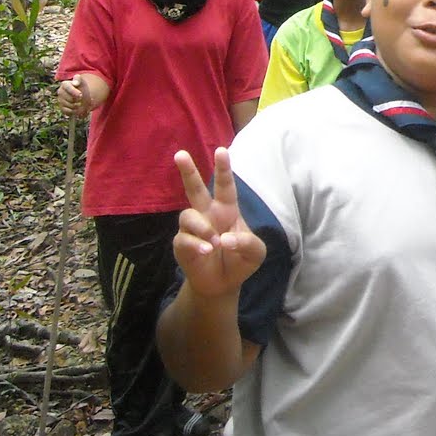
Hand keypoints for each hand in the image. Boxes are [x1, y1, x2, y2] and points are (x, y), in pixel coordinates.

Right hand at [55, 77, 92, 119]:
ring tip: (80, 103)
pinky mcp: (62, 108)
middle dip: (77, 99)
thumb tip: (75, 83)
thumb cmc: (81, 87)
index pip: (67, 87)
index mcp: (65, 84)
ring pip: (69, 105)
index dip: (74, 92)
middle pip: (69, 98)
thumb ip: (78, 79)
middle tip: (81, 99)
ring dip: (76, 105)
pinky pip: (68, 111)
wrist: (81, 95)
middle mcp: (60, 92)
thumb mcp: (81, 81)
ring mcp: (60, 100)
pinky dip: (74, 111)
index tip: (80, 95)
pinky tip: (77, 107)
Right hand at [171, 148, 264, 299]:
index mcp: (227, 210)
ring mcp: (192, 229)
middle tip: (180, 154)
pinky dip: (196, 245)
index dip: (223, 168)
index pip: (225, 185)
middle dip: (188, 171)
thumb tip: (224, 239)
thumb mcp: (255, 253)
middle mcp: (207, 214)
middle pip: (195, 188)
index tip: (221, 150)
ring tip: (212, 244)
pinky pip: (183, 239)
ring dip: (201, 228)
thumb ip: (247, 243)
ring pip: (187, 215)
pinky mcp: (181, 244)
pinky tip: (206, 252)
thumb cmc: (241, 261)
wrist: (223, 285)